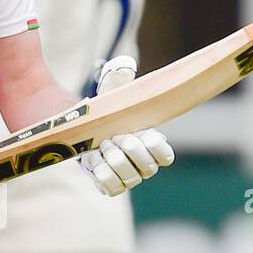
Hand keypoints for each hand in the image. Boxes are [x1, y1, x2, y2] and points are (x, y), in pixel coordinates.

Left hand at [84, 56, 174, 196]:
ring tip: (102, 146)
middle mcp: (144, 164)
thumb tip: (124, 64)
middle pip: (148, 168)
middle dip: (129, 150)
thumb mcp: (114, 93)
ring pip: (129, 178)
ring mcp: (129, 177)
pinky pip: (112, 188)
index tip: (141, 132)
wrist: (85, 130)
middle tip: (114, 136)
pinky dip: (102, 174)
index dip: (155, 146)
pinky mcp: (111, 186)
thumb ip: (120, 78)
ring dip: (114, 160)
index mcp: (152, 144)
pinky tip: (94, 159)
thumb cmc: (107, 111)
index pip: (166, 156)